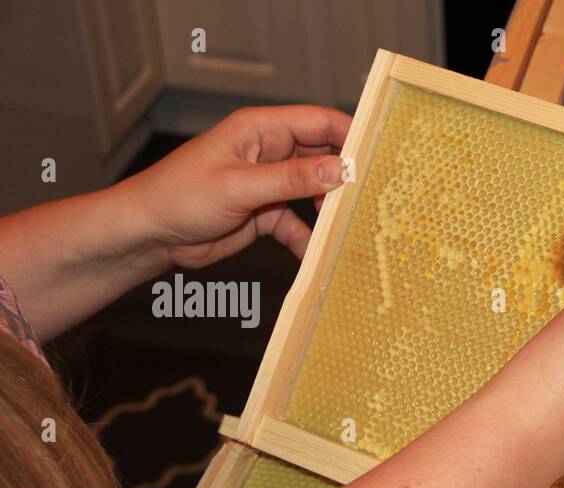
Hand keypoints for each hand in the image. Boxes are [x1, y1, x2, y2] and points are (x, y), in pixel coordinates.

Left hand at [122, 105, 351, 267]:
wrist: (148, 234)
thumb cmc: (179, 196)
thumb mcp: (240, 185)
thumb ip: (292, 178)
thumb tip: (341, 169)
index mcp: (261, 129)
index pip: (318, 122)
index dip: (351, 135)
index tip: (380, 156)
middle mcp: (269, 152)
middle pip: (322, 158)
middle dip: (346, 177)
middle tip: (374, 198)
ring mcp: (269, 184)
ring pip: (314, 193)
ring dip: (330, 210)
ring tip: (352, 228)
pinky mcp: (265, 213)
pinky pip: (297, 225)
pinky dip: (308, 239)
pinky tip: (317, 255)